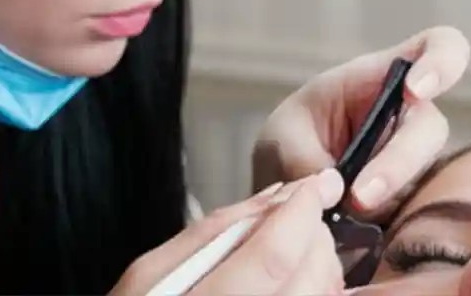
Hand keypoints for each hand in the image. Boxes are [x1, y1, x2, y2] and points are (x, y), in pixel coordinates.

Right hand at [111, 171, 346, 295]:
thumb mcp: (150, 273)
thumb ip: (211, 231)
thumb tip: (273, 196)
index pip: (272, 255)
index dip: (301, 213)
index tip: (313, 186)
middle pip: (307, 279)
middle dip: (315, 236)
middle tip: (302, 217)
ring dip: (320, 266)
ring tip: (297, 250)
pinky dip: (320, 290)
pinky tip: (298, 280)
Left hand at [250, 27, 470, 220]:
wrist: (285, 191)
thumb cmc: (289, 142)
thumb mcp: (282, 139)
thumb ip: (305, 158)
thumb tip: (334, 188)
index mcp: (381, 78)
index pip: (440, 48)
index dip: (442, 63)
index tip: (414, 90)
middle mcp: (410, 118)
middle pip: (430, 129)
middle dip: (398, 163)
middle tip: (359, 195)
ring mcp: (419, 163)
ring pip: (426, 178)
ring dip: (387, 199)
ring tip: (344, 215)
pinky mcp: (416, 203)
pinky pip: (418, 215)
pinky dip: (385, 225)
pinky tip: (354, 233)